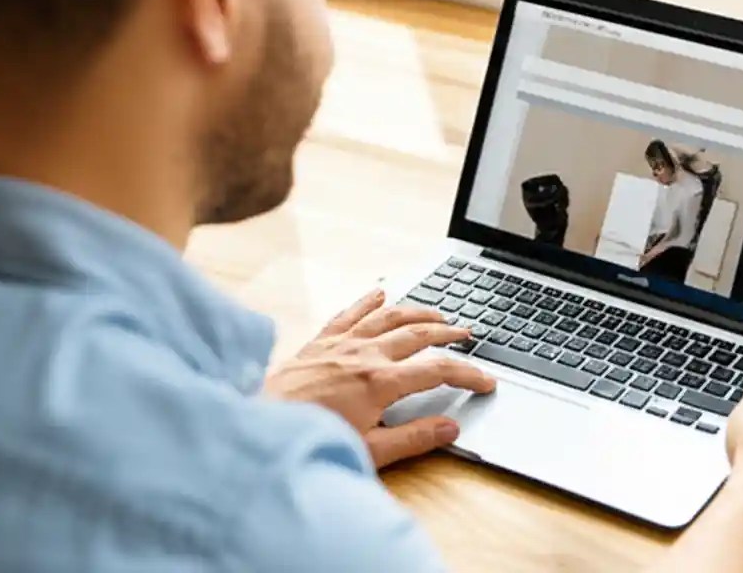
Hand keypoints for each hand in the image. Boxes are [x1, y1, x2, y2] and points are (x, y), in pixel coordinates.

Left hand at [264, 290, 497, 467]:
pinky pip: (349, 313)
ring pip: (389, 316)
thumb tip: (450, 429)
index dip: (468, 374)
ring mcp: (339, 345)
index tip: (486, 381)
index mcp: (380, 383)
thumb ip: (413, 439)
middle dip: (449, 332)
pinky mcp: (317, 343)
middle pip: (418, 334)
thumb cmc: (308, 441)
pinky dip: (368, 300)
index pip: (438, 371)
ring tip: (437, 313)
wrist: (256, 428)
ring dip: (418, 311)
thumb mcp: (369, 451)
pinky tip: (380, 291)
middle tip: (469, 334)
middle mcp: (363, 355)